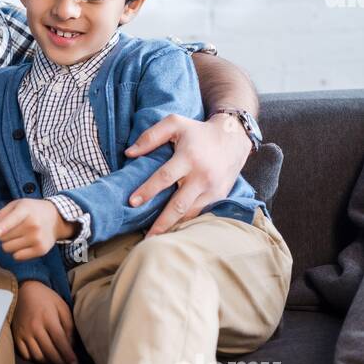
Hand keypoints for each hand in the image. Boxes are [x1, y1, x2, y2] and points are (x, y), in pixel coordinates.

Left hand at [0, 198, 73, 259]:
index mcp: (26, 210)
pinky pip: (17, 256)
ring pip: (8, 248)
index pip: (12, 219)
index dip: (2, 227)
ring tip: (18, 236)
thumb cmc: (33, 211)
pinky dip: (17, 252)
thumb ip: (1, 215)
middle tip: (12, 229)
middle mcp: (33, 225)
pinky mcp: (40, 250)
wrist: (56, 219)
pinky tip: (24, 244)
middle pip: (3, 237)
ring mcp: (37, 239)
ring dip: (8, 244)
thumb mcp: (17, 204)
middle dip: (2, 234)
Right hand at [12, 280, 78, 363]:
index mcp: (48, 318)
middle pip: (49, 352)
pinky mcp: (16, 336)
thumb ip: (68, 326)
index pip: (60, 341)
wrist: (23, 290)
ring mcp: (24, 333)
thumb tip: (71, 345)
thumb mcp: (62, 306)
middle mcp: (34, 327)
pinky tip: (44, 359)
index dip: (68, 355)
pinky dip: (35, 360)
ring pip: (37, 356)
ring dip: (49, 363)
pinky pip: (26, 354)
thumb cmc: (46, 298)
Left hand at [124, 112, 250, 235]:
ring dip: (173, 228)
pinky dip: (186, 224)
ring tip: (157, 240)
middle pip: (179, 205)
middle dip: (161, 223)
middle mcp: (202, 176)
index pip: (165, 177)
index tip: (132, 202)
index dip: (148, 190)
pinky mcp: (219, 196)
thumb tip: (129, 153)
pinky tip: (174, 232)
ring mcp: (212, 189)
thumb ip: (150, 136)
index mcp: (189, 157)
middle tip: (146, 238)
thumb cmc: (198, 131)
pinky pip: (201, 214)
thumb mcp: (175, 123)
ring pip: (190, 214)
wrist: (234, 138)